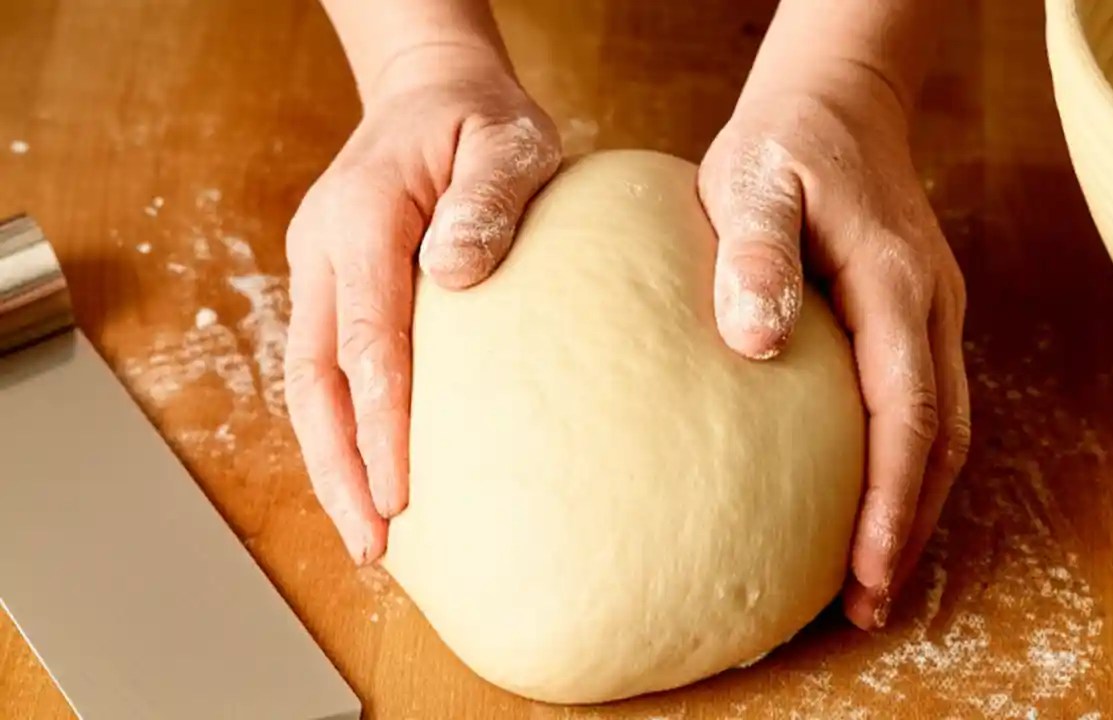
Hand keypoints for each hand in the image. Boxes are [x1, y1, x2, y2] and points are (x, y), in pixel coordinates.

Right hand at [284, 44, 560, 563]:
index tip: (398, 494)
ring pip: (311, 385)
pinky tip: (373, 476)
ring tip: (367, 535)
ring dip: (334, 462)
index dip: (379, 424)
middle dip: (338, 469)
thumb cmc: (477, 118)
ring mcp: (322, 271)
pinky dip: (346, 428)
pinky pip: (331, 369)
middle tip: (370, 546)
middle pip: (315, 381)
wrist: (430, 91)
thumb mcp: (506, 139)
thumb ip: (489, 199)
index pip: (365, 340)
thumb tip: (461, 276)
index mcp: (361, 217)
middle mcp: (324, 251)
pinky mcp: (335, 287)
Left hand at [699, 70, 970, 629]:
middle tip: (867, 603)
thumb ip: (755, 250)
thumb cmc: (785, 144)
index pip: (905, 410)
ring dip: (913, 505)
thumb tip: (754, 342)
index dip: (892, 496)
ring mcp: (931, 314)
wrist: (836, 102)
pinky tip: (869, 500)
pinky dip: (906, 465)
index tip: (866, 567)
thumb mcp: (754, 180)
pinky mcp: (912, 318)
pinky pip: (923, 404)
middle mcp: (930, 307)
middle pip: (939, 438)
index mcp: (894, 283)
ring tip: (871, 578)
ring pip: (941, 428)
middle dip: (909, 526)